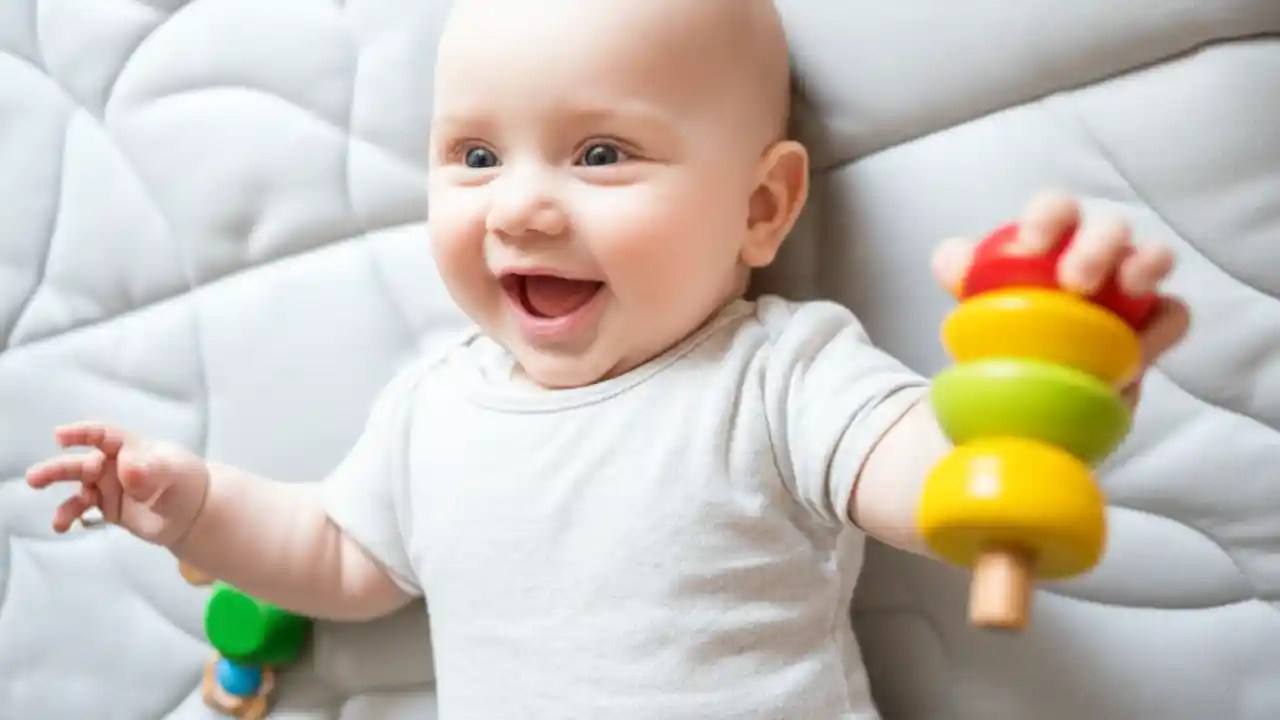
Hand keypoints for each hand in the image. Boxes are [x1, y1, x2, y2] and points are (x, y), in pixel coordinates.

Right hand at [25, 422, 209, 546]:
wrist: (191, 512)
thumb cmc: (185, 482)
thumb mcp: (174, 473)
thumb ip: (151, 469)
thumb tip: (127, 468)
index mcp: (130, 447)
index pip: (103, 435)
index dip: (81, 434)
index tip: (59, 436)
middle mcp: (113, 464)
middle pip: (81, 463)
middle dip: (58, 469)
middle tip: (36, 477)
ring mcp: (107, 486)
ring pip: (77, 488)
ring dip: (62, 499)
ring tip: (58, 519)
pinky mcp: (105, 507)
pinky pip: (82, 510)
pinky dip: (69, 517)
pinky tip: (62, 527)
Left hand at [930, 191, 1190, 405]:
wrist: (1022, 385)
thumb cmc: (1002, 327)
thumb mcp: (973, 300)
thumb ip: (961, 274)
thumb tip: (953, 261)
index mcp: (1050, 240)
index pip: (1056, 210)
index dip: (1049, 216)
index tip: (1032, 245)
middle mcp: (1094, 252)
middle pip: (1110, 228)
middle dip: (1097, 246)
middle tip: (1075, 282)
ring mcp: (1129, 288)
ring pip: (1153, 259)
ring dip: (1145, 266)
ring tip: (1128, 290)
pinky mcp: (1152, 328)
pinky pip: (1172, 318)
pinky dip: (1160, 329)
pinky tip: (1136, 351)